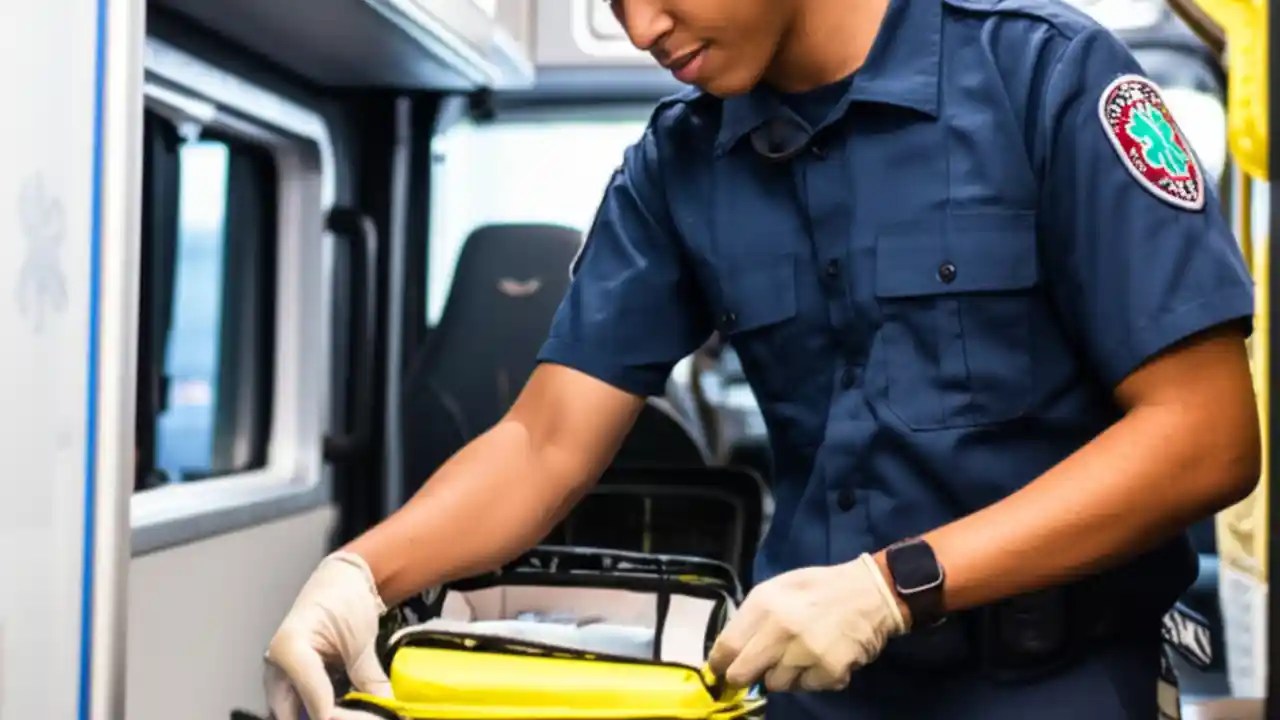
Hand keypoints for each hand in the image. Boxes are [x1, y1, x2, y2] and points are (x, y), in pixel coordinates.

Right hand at [264, 552, 391, 719]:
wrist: (338, 582)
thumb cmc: (344, 600)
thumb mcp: (362, 642)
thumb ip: (370, 679)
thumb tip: (386, 707)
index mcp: (289, 648)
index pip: (312, 696)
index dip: (333, 714)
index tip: (358, 718)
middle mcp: (275, 666)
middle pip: (290, 714)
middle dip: (321, 718)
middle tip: (349, 716)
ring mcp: (277, 677)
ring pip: (291, 714)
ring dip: (318, 715)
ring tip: (347, 712)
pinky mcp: (286, 683)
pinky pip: (297, 708)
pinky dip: (316, 712)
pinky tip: (340, 709)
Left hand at [707, 553, 906, 692]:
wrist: (871, 593)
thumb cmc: (819, 588)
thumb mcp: (779, 589)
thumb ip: (753, 617)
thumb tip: (729, 648)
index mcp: (763, 604)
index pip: (726, 646)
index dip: (720, 663)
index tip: (721, 668)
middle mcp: (780, 629)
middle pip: (742, 673)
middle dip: (745, 676)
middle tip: (756, 670)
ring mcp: (804, 652)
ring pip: (775, 684)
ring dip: (784, 675)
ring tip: (801, 654)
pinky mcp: (828, 670)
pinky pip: (807, 687)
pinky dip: (813, 678)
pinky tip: (823, 658)